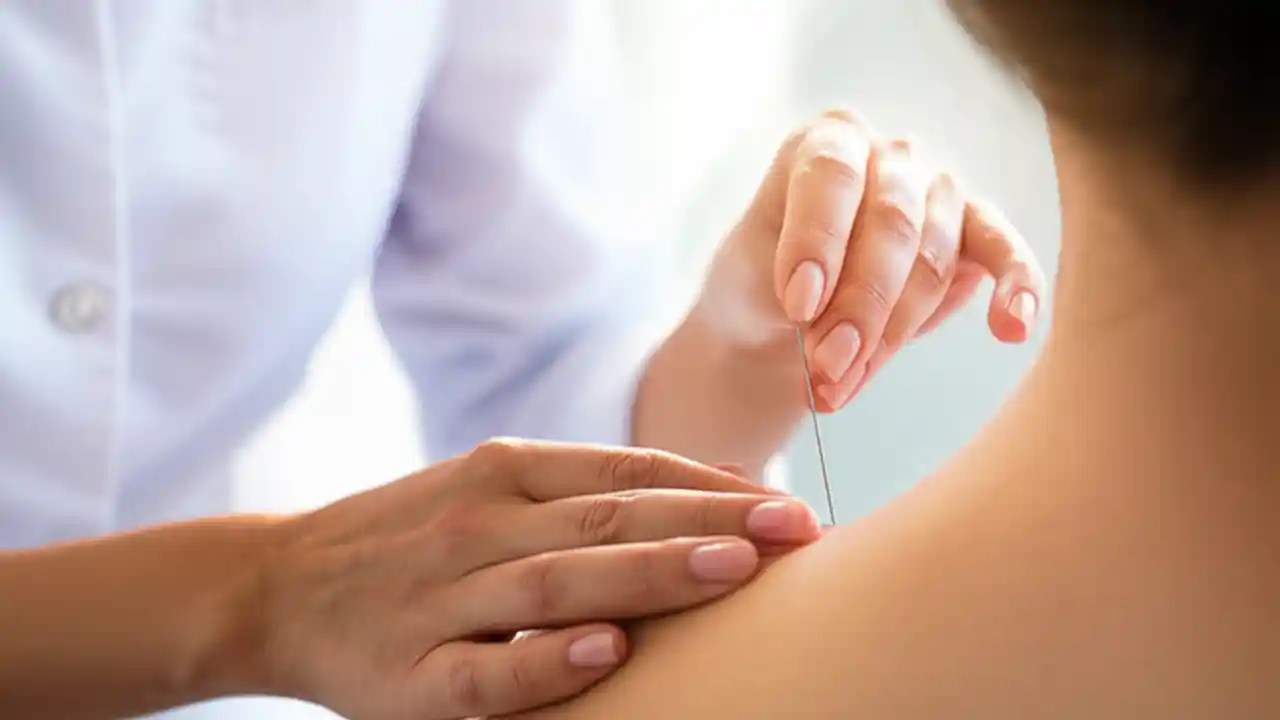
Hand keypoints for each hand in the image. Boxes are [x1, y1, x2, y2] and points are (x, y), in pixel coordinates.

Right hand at [243, 439, 818, 718]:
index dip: (711, 484)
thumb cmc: (412, 539)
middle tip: (795, 531)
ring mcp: (442, 596)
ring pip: (558, 581)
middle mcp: (479, 522)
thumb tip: (717, 481)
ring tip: (731, 569)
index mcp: (504, 473)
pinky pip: (486, 670)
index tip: (789, 504)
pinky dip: (544, 661)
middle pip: (608, 517)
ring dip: (648, 574)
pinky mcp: (410, 671)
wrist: (277, 584)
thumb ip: (592, 487)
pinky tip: (604, 654)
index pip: (626, 471)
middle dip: (708, 520)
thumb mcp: (491, 489)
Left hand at [701, 108, 1046, 411]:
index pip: (833, 175)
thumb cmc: (764, 282)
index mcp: (827, 140)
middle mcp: (889, 155)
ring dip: (891, 335)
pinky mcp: (977, 233)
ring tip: (845, 384)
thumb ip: (784, 292)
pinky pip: (1006, 254)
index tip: (799, 304)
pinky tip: (1011, 327)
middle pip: (893, 225)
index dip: (818, 240)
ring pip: (933, 261)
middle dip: (859, 307)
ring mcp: (938, 190)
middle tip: (826, 366)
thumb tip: (832, 328)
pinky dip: (1016, 287)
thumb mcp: (746, 278)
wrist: (786, 314)